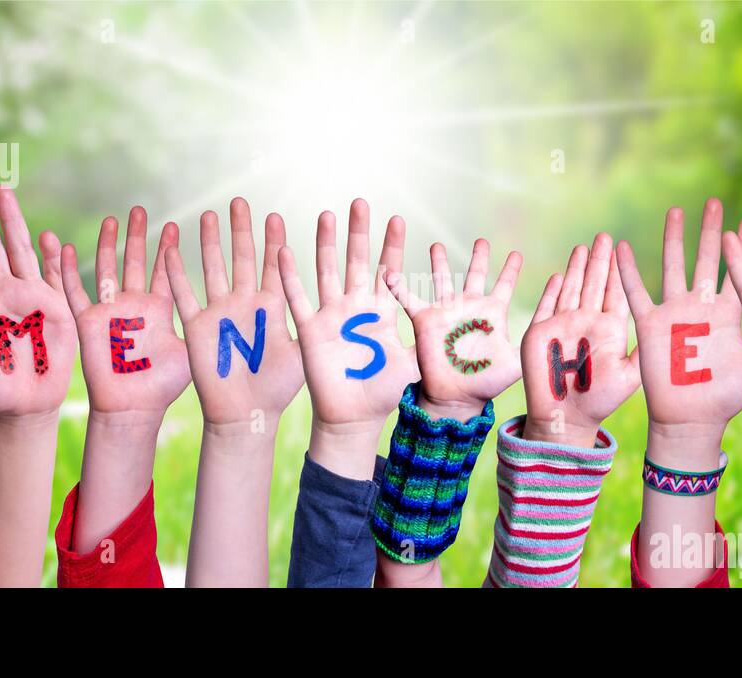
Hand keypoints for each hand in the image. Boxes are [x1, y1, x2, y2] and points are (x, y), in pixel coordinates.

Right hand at [61, 207, 190, 414]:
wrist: (133, 409)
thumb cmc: (164, 386)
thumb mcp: (192, 349)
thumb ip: (205, 324)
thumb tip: (238, 308)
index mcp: (159, 309)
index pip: (163, 270)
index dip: (167, 248)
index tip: (174, 223)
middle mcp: (133, 306)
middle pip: (134, 262)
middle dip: (137, 236)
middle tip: (141, 209)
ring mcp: (110, 312)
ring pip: (106, 269)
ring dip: (107, 244)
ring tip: (111, 219)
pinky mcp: (88, 323)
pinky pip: (75, 293)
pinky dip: (66, 271)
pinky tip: (64, 247)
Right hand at [165, 198, 303, 426]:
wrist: (246, 415)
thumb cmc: (278, 390)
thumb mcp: (303, 354)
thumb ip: (313, 326)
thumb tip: (342, 303)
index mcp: (271, 307)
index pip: (273, 265)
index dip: (273, 240)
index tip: (273, 215)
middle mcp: (244, 303)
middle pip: (241, 258)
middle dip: (240, 230)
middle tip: (240, 201)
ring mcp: (219, 313)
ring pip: (212, 268)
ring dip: (210, 242)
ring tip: (209, 215)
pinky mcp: (196, 327)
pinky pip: (184, 295)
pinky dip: (175, 273)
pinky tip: (170, 247)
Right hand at [279, 200, 418, 424]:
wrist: (353, 417)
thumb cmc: (383, 393)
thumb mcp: (411, 366)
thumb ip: (426, 345)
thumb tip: (458, 335)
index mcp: (381, 312)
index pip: (388, 270)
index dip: (393, 246)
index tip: (398, 219)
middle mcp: (355, 307)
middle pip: (357, 261)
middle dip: (359, 232)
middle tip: (361, 202)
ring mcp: (331, 316)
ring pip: (327, 270)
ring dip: (326, 243)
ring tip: (326, 214)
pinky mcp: (311, 330)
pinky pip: (298, 298)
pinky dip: (290, 276)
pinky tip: (283, 250)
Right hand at [384, 239, 522, 418]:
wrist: (456, 396)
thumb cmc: (487, 382)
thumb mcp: (515, 361)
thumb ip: (529, 342)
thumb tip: (552, 329)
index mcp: (492, 314)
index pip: (504, 285)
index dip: (510, 270)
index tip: (517, 253)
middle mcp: (470, 308)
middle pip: (475, 274)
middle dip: (479, 257)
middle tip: (482, 241)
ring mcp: (447, 312)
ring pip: (443, 279)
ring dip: (439, 262)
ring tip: (436, 244)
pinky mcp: (426, 321)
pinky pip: (410, 299)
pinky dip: (399, 286)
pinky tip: (389, 272)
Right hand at [521, 233, 639, 445]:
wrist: (566, 417)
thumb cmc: (600, 400)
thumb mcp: (631, 375)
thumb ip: (644, 350)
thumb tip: (668, 328)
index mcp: (609, 329)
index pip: (614, 292)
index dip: (617, 270)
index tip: (622, 247)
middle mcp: (586, 323)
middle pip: (593, 284)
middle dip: (598, 261)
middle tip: (604, 236)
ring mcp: (563, 326)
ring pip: (571, 289)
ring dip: (576, 268)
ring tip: (583, 246)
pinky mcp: (540, 333)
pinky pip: (546, 306)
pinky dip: (552, 290)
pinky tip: (558, 275)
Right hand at [616, 199, 741, 430]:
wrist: (693, 421)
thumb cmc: (729, 398)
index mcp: (729, 314)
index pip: (738, 271)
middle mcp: (701, 308)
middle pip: (706, 260)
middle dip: (710, 231)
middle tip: (715, 201)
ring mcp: (674, 314)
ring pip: (673, 266)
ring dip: (673, 239)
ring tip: (676, 211)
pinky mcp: (651, 326)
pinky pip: (636, 293)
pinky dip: (627, 272)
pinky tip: (621, 247)